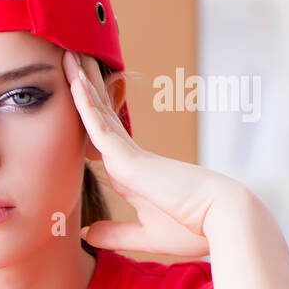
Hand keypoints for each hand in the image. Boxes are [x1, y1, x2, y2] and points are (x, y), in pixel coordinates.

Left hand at [64, 49, 237, 256]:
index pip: (102, 140)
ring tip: (66, 53)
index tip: (75, 98)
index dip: (89, 118)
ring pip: (97, 111)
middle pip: (100, 115)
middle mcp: (130, 157)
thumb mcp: (143, 235)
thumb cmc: (193, 227)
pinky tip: (73, 81)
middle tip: (70, 57)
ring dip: (81, 83)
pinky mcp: (128, 157)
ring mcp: (129, 153)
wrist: (222, 220)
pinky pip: (98, 125)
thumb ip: (116, 234)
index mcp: (133, 173)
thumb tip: (87, 234)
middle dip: (86, 88)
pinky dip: (84, 103)